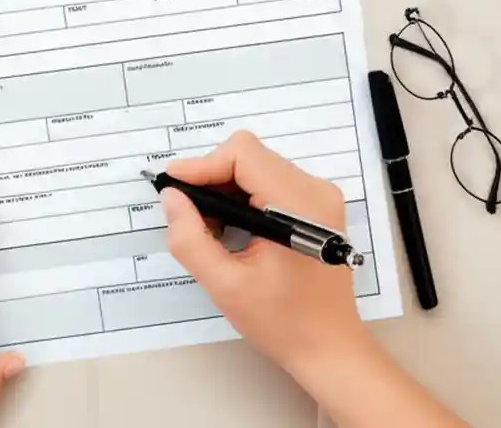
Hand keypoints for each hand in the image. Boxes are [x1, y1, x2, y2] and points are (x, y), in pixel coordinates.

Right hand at [160, 131, 367, 368]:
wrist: (329, 346)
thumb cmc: (282, 321)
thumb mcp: (225, 285)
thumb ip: (191, 239)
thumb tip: (171, 198)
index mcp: (298, 204)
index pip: (243, 154)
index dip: (202, 165)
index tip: (173, 190)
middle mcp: (315, 190)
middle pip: (249, 157)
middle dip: (212, 179)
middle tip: (192, 217)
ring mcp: (320, 197)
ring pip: (258, 167)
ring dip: (227, 189)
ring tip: (212, 228)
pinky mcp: (317, 207)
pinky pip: (271, 182)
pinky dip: (245, 197)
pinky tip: (234, 229)